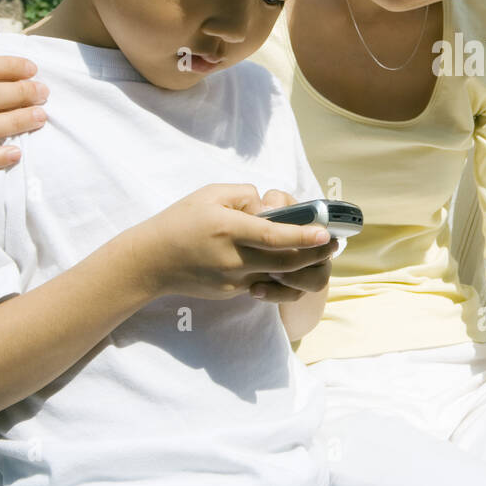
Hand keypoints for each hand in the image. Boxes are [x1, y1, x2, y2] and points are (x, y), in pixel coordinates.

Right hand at [119, 184, 337, 302]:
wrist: (150, 261)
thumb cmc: (180, 220)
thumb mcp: (209, 194)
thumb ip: (244, 195)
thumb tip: (270, 206)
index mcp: (228, 229)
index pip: (273, 236)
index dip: (303, 236)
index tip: (325, 233)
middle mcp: (233, 258)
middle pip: (285, 262)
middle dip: (315, 254)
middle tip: (335, 245)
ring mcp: (233, 279)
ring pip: (279, 278)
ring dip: (304, 268)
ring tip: (320, 255)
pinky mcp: (231, 292)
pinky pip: (264, 284)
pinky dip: (281, 276)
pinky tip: (292, 265)